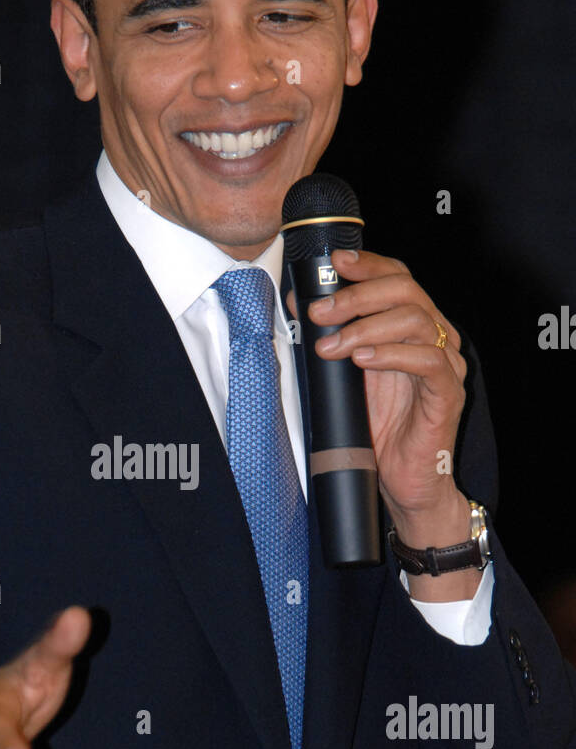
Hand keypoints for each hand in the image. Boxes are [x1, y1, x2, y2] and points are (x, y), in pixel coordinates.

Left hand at [287, 249, 477, 600]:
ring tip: (330, 346)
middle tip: (319, 313)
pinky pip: (427, 360)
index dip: (367, 265)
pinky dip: (391, 354)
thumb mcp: (348, 376)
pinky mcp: (448, 393)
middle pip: (406, 290)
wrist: (404, 484)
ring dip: (364, 327)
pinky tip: (362, 360)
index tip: (333, 263)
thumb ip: (334, 339)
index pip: (398, 277)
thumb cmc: (378, 431)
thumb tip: (299, 304)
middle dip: (356, 296)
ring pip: (415, 319)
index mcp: (414, 328)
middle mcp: (436, 339)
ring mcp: (446, 364)